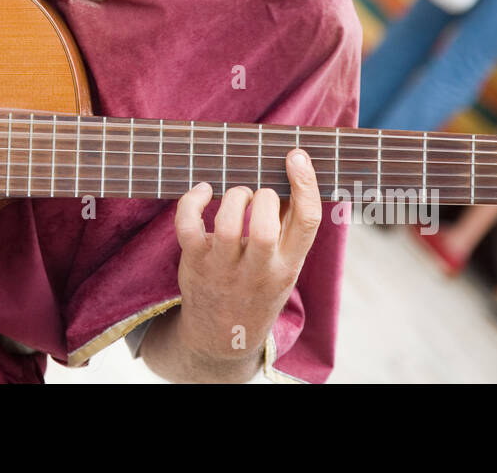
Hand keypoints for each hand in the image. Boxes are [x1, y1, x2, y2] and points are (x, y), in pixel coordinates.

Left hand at [171, 149, 321, 373]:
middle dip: (263, 196)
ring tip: (236, 194)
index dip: (305, 184)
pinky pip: (188, 225)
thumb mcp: (285, 267)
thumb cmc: (257, 288)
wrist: (223, 338)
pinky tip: (203, 191)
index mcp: (289, 266)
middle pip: (265, 226)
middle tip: (259, 195)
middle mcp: (259, 270)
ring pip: (227, 225)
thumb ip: (289, 228)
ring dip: (233, 196)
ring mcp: (224, 269)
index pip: (308, 222)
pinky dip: (192, 201)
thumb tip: (289, 175)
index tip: (296, 157)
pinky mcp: (195, 263)